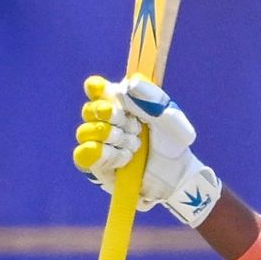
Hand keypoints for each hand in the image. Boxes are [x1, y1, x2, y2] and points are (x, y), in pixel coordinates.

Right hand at [72, 75, 220, 226]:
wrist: (177, 176)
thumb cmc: (173, 144)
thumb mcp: (170, 118)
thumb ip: (152, 99)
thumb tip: (130, 83)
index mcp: (121, 103)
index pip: (98, 89)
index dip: (97, 88)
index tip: (103, 89)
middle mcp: (106, 121)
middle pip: (89, 110)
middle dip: (110, 115)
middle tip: (135, 127)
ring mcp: (99, 143)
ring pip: (85, 132)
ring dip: (110, 136)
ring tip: (134, 146)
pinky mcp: (97, 165)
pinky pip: (83, 155)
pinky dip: (102, 154)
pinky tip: (123, 157)